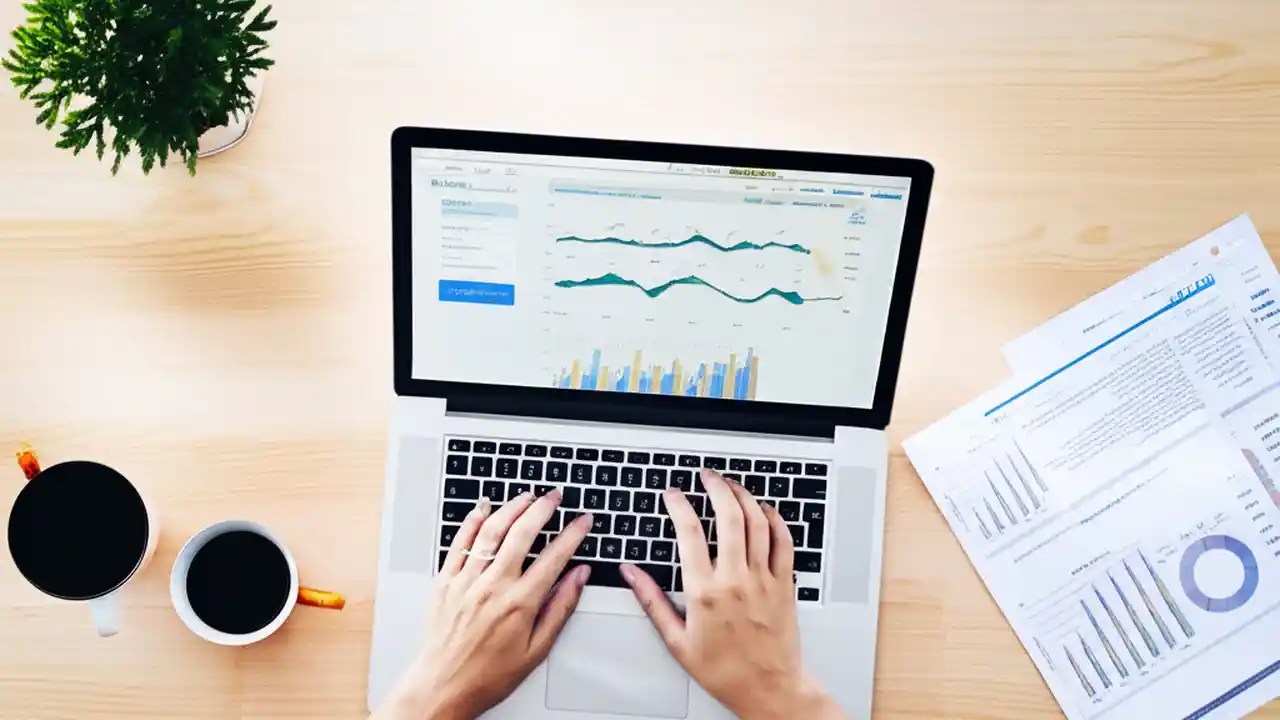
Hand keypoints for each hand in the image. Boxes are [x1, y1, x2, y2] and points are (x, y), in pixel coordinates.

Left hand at [373, 491, 592, 719]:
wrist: (443, 686)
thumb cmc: (489, 675)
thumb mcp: (537, 649)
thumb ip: (560, 608)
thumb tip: (579, 577)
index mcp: (520, 603)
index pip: (554, 557)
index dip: (573, 534)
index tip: (583, 521)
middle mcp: (493, 586)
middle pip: (522, 533)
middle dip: (543, 508)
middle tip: (555, 497)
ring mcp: (467, 581)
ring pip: (491, 531)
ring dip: (511, 507)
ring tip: (526, 496)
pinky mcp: (446, 581)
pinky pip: (459, 542)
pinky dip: (472, 521)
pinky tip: (484, 508)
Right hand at [621, 469, 843, 719]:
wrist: (767, 687)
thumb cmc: (723, 669)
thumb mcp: (676, 640)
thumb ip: (651, 601)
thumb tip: (630, 573)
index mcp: (704, 592)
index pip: (689, 533)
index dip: (679, 505)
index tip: (673, 494)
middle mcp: (735, 580)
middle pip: (729, 516)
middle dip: (716, 487)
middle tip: (707, 476)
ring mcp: (763, 580)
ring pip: (757, 522)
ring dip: (744, 496)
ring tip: (732, 485)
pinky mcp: (785, 584)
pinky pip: (784, 541)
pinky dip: (774, 519)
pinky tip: (764, 510)